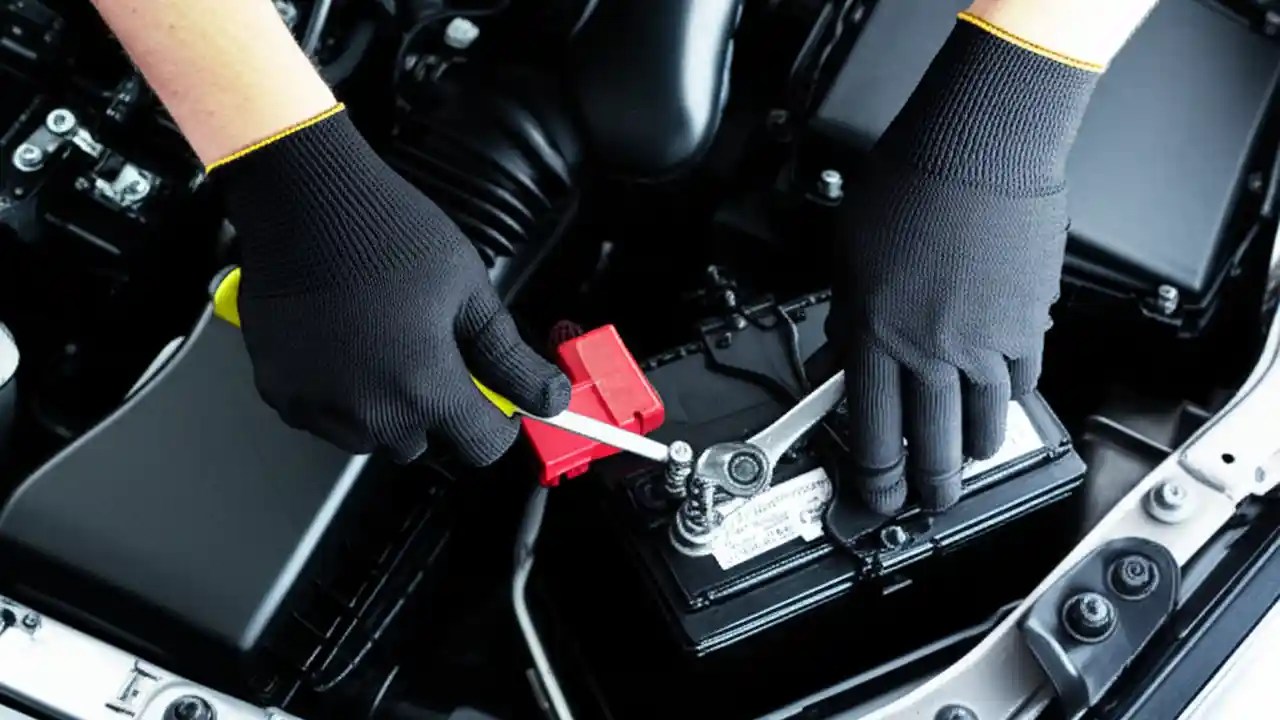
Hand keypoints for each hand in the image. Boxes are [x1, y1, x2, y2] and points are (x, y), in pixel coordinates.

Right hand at [212, 108, 569, 463]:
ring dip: (385, 407)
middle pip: (424, 444)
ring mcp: (320, 408)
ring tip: (383, 343)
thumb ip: (509, 356)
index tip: (494, 398)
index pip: (483, 446)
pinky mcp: (282, 396)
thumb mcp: (469, 291)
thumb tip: (547, 395)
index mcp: (426, 389)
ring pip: (372, 436)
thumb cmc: (385, 234)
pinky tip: (345, 347)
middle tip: (430, 351)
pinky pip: (325, 418)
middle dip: (436, 409)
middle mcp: (370, 413)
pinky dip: (339, 396)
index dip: (497, 421)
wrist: (305, 202)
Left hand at [828, 17, 1098, 513]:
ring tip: (968, 457)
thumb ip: (847, 323)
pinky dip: (1011, 400)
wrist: (981, 146)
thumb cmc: (908, 185)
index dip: (873, 482)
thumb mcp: (848, 259)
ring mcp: (987, 342)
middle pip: (936, 450)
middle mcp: (932, 350)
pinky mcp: (1031, 324)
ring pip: (987, 426)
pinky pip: (1023, 383)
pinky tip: (1002, 401)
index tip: (873, 497)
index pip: (873, 438)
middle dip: (931, 491)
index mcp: (876, 336)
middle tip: (928, 503)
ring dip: (975, 449)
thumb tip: (842, 365)